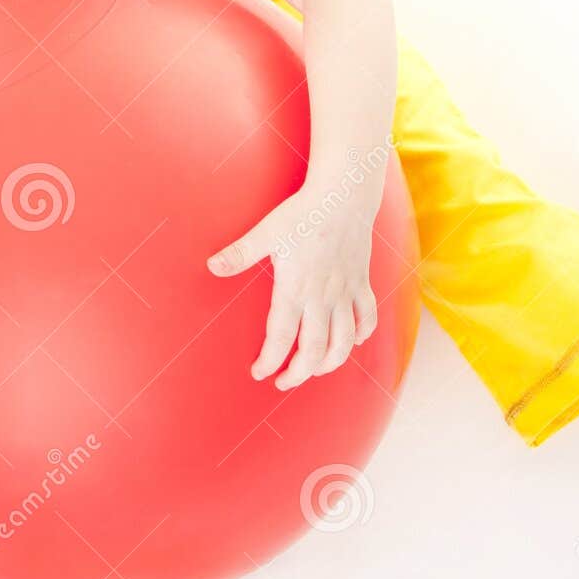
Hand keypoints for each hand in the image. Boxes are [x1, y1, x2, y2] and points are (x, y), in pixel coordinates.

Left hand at [206, 180, 380, 391]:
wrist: (343, 196)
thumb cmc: (302, 213)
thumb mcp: (266, 232)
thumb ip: (239, 253)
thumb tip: (212, 266)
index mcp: (296, 288)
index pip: (281, 337)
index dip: (270, 360)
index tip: (259, 373)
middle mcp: (323, 297)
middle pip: (315, 350)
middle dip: (298, 373)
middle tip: (283, 381)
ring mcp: (345, 291)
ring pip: (344, 341)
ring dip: (331, 362)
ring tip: (314, 369)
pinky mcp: (361, 282)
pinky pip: (366, 317)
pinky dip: (361, 335)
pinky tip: (351, 342)